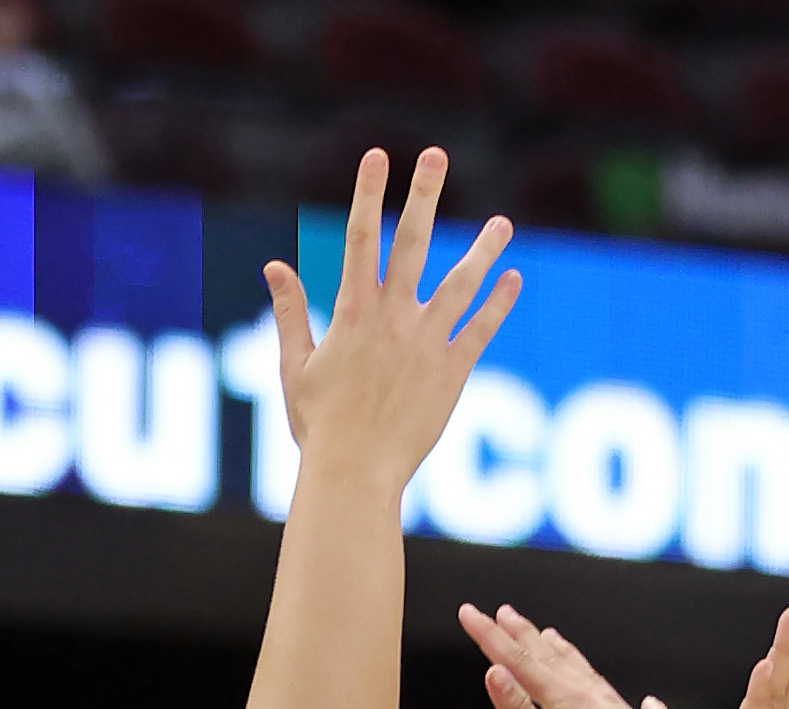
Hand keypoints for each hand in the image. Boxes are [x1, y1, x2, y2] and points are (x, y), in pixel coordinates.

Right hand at [269, 150, 519, 498]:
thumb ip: (291, 312)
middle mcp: (393, 319)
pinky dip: (499, 303)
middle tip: (437, 154)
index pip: (359, 237)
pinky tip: (513, 279)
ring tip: (504, 223)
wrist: (355, 474)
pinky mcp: (452, 373)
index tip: (377, 155)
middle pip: (412, 243)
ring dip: (484, 249)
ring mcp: (427, 343)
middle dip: (424, 195)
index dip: (368, 193)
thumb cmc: (320, 426)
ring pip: (462, 283)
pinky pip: (481, 329)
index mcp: (352, 312)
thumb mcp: (296, 366)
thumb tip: (274, 266)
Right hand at [457, 604, 700, 708]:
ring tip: (549, 635)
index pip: (518, 660)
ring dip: (562, 651)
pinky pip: (630, 704)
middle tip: (502, 613)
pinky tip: (647, 701)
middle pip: (549, 657)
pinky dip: (625, 697)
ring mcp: (617, 708)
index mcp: (565, 699)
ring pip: (583, 671)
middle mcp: (591, 694)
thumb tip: (495, 674)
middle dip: (521, 634)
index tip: (469, 613)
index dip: (490, 636)